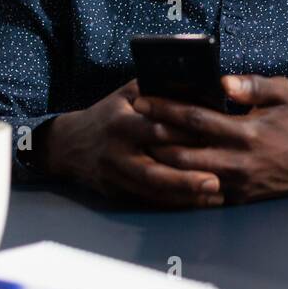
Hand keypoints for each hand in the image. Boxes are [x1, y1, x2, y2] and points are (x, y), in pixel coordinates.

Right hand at [38, 79, 224, 207]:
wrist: (69, 144)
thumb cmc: (109, 112)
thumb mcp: (129, 93)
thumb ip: (158, 88)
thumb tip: (198, 84)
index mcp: (121, 123)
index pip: (156, 130)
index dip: (185, 136)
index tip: (214, 140)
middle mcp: (116, 152)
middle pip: (154, 168)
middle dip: (185, 176)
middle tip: (218, 180)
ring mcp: (115, 175)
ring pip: (152, 190)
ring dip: (184, 196)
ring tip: (215, 196)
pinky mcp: (116, 192)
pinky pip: (148, 201)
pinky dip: (174, 204)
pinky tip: (197, 203)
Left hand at [133, 75, 287, 203]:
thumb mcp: (282, 93)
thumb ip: (252, 84)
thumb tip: (222, 80)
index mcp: (246, 131)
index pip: (196, 118)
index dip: (166, 109)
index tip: (143, 100)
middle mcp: (237, 160)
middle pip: (181, 152)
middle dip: (152, 138)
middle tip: (131, 126)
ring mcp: (236, 183)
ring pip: (186, 176)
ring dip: (160, 163)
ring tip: (139, 147)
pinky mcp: (238, 198)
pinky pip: (200, 194)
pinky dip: (179, 184)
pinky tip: (161, 173)